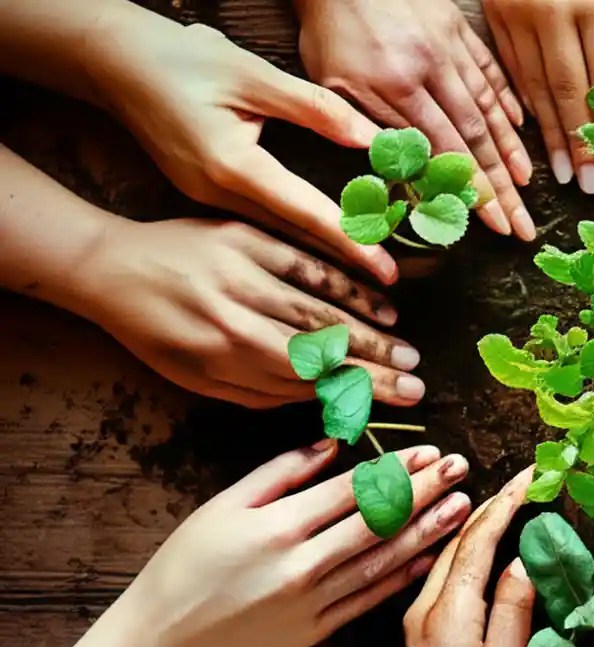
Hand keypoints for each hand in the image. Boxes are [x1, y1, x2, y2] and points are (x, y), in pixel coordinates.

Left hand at [75, 217, 422, 408]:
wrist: (112, 269)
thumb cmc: (157, 334)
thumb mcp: (199, 378)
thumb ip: (261, 392)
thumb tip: (325, 399)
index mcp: (223, 353)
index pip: (309, 376)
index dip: (361, 388)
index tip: (403, 397)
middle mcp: (238, 312)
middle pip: (324, 342)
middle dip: (377, 362)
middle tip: (417, 376)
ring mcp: (245, 270)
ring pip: (321, 303)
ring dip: (369, 326)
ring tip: (404, 345)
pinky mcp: (248, 237)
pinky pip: (308, 261)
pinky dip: (347, 280)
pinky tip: (379, 295)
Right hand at [85, 16, 395, 283]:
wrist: (114, 62)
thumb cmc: (181, 60)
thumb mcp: (253, 75)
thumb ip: (316, 108)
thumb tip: (372, 137)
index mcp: (230, 167)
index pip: (306, 213)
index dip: (351, 241)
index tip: (387, 270)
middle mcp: (216, 195)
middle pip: (292, 240)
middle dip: (342, 266)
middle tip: (390, 287)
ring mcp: (205, 201)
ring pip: (273, 240)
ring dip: (317, 262)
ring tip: (364, 284)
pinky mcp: (202, 197)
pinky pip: (256, 231)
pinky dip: (290, 244)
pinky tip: (317, 259)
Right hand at [126, 442, 471, 646]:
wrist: (166, 633)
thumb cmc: (191, 560)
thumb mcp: (227, 503)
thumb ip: (283, 471)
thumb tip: (334, 443)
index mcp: (279, 527)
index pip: (353, 491)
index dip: (396, 469)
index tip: (429, 452)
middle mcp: (302, 565)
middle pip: (378, 522)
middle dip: (425, 492)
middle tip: (460, 468)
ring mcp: (313, 602)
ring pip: (383, 560)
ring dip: (427, 531)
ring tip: (461, 506)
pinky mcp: (317, 629)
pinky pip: (370, 599)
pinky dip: (403, 576)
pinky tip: (431, 554)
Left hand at [296, 0, 535, 241]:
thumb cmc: (329, 29)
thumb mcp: (333, 83)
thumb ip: (369, 127)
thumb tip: (407, 172)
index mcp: (399, 86)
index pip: (447, 151)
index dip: (474, 191)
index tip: (496, 223)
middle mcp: (434, 68)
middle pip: (476, 138)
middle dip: (502, 187)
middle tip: (523, 224)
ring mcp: (451, 47)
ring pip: (489, 106)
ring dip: (510, 150)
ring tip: (527, 184)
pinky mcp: (458, 28)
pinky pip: (491, 69)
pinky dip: (508, 100)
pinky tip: (521, 126)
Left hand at [401, 468, 535, 646]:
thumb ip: (515, 613)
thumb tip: (525, 556)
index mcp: (446, 616)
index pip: (476, 541)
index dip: (504, 501)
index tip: (530, 473)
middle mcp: (424, 609)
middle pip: (456, 538)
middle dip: (491, 500)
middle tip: (526, 475)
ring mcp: (418, 618)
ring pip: (447, 551)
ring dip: (477, 518)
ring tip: (508, 494)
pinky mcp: (421, 630)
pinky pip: (444, 570)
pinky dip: (467, 544)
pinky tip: (481, 538)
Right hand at [483, 0, 593, 193]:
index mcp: (591, 2)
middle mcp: (551, 13)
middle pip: (566, 91)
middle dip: (576, 143)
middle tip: (585, 184)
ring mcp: (517, 15)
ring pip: (533, 85)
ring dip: (547, 133)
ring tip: (560, 171)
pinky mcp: (495, 13)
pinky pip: (508, 66)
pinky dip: (522, 101)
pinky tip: (533, 128)